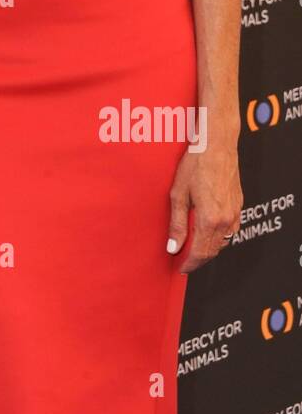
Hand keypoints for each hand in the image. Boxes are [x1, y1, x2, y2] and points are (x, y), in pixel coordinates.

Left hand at [166, 136, 242, 273]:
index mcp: (209, 219)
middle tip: (184, 260)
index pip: (200, 253)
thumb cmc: (195, 164)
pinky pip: (230, 230)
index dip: (190, 264)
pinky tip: (207, 230)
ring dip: (209, 248)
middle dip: (198, 259)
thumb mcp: (178, 194)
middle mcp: (225, 220)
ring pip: (223, 242)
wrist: (216, 145)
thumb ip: (177, 224)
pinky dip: (219, 236)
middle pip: (213, 251)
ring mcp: (234, 213)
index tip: (181, 268)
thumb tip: (173, 247)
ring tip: (192, 246)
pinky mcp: (239, 206)